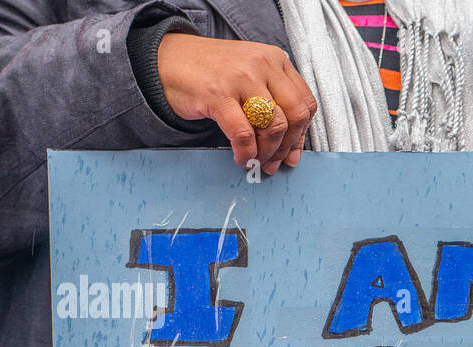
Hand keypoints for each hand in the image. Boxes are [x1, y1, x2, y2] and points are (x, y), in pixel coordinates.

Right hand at [157, 33, 316, 173]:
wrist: (166, 59)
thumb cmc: (210, 72)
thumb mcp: (251, 76)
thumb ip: (274, 103)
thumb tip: (291, 150)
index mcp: (275, 60)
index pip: (305, 103)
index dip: (301, 134)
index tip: (291, 152)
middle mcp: (262, 65)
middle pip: (295, 116)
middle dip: (286, 146)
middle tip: (273, 162)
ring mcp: (241, 78)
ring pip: (273, 126)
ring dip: (267, 152)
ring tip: (256, 160)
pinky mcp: (218, 94)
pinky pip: (243, 134)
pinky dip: (246, 152)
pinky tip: (241, 158)